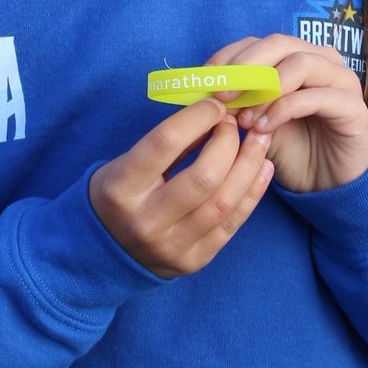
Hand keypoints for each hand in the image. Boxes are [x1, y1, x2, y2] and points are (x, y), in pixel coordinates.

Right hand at [89, 98, 273, 277]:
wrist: (105, 251)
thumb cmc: (120, 194)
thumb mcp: (127, 162)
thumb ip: (170, 143)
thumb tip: (215, 113)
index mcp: (121, 188)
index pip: (165, 143)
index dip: (198, 117)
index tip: (215, 106)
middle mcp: (145, 221)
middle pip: (204, 177)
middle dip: (229, 143)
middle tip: (236, 125)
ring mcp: (170, 246)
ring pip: (224, 202)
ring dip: (249, 166)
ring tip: (260, 141)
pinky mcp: (192, 261)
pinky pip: (232, 225)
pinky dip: (252, 193)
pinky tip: (263, 169)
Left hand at [206, 35, 367, 193]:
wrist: (331, 183)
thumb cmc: (294, 149)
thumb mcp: (257, 124)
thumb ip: (237, 105)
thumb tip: (204, 95)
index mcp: (298, 57)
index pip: (259, 42)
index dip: (230, 57)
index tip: (206, 81)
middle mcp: (323, 60)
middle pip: (280, 43)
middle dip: (245, 66)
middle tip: (221, 95)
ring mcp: (342, 80)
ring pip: (300, 64)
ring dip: (265, 90)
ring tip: (243, 119)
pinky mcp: (354, 106)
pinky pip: (316, 97)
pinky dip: (283, 110)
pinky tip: (263, 129)